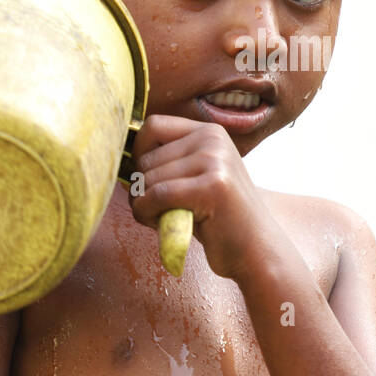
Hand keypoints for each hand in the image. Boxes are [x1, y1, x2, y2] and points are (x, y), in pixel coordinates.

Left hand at [127, 115, 276, 280]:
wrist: (256, 249)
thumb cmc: (218, 218)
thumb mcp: (199, 176)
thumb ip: (171, 161)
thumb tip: (120, 156)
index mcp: (209, 132)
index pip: (153, 126)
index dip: (138, 153)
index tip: (144, 180)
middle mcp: (213, 139)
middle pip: (146, 157)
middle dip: (141, 188)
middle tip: (156, 210)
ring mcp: (215, 161)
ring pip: (148, 179)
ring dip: (143, 205)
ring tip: (163, 218)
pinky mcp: (212, 187)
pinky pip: (156, 196)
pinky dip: (146, 214)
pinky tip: (160, 225)